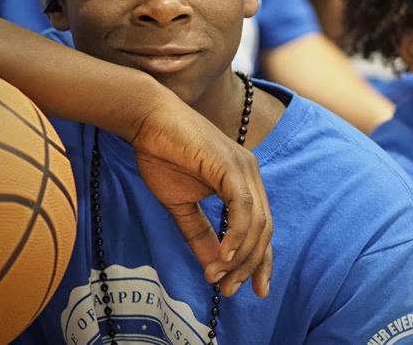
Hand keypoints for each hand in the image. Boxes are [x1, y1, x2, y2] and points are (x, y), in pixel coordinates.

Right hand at [129, 96, 272, 297]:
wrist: (147, 121)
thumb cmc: (163, 155)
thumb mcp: (182, 206)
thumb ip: (200, 235)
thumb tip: (213, 269)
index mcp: (244, 182)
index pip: (263, 227)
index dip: (261, 260)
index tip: (253, 289)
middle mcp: (251, 174)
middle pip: (265, 230)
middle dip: (250, 266)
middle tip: (231, 291)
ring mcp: (244, 168)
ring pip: (257, 223)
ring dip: (241, 257)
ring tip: (221, 278)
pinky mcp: (231, 165)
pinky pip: (243, 208)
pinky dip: (236, 235)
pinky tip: (224, 256)